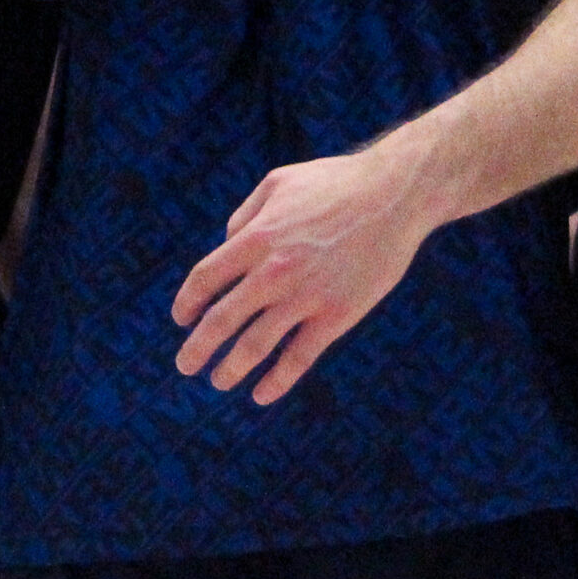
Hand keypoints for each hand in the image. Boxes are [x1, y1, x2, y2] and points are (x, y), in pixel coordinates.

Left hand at [170, 143, 438, 404]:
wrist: (396, 195)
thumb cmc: (336, 184)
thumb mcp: (280, 183)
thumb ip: (246, 216)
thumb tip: (227, 245)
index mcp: (257, 237)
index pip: (205, 279)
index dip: (188, 303)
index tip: (182, 319)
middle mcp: (274, 270)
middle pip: (221, 320)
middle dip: (197, 349)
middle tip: (185, 365)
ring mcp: (306, 296)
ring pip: (255, 346)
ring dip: (230, 370)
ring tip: (219, 381)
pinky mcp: (336, 315)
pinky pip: (299, 358)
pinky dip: (276, 381)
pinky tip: (261, 395)